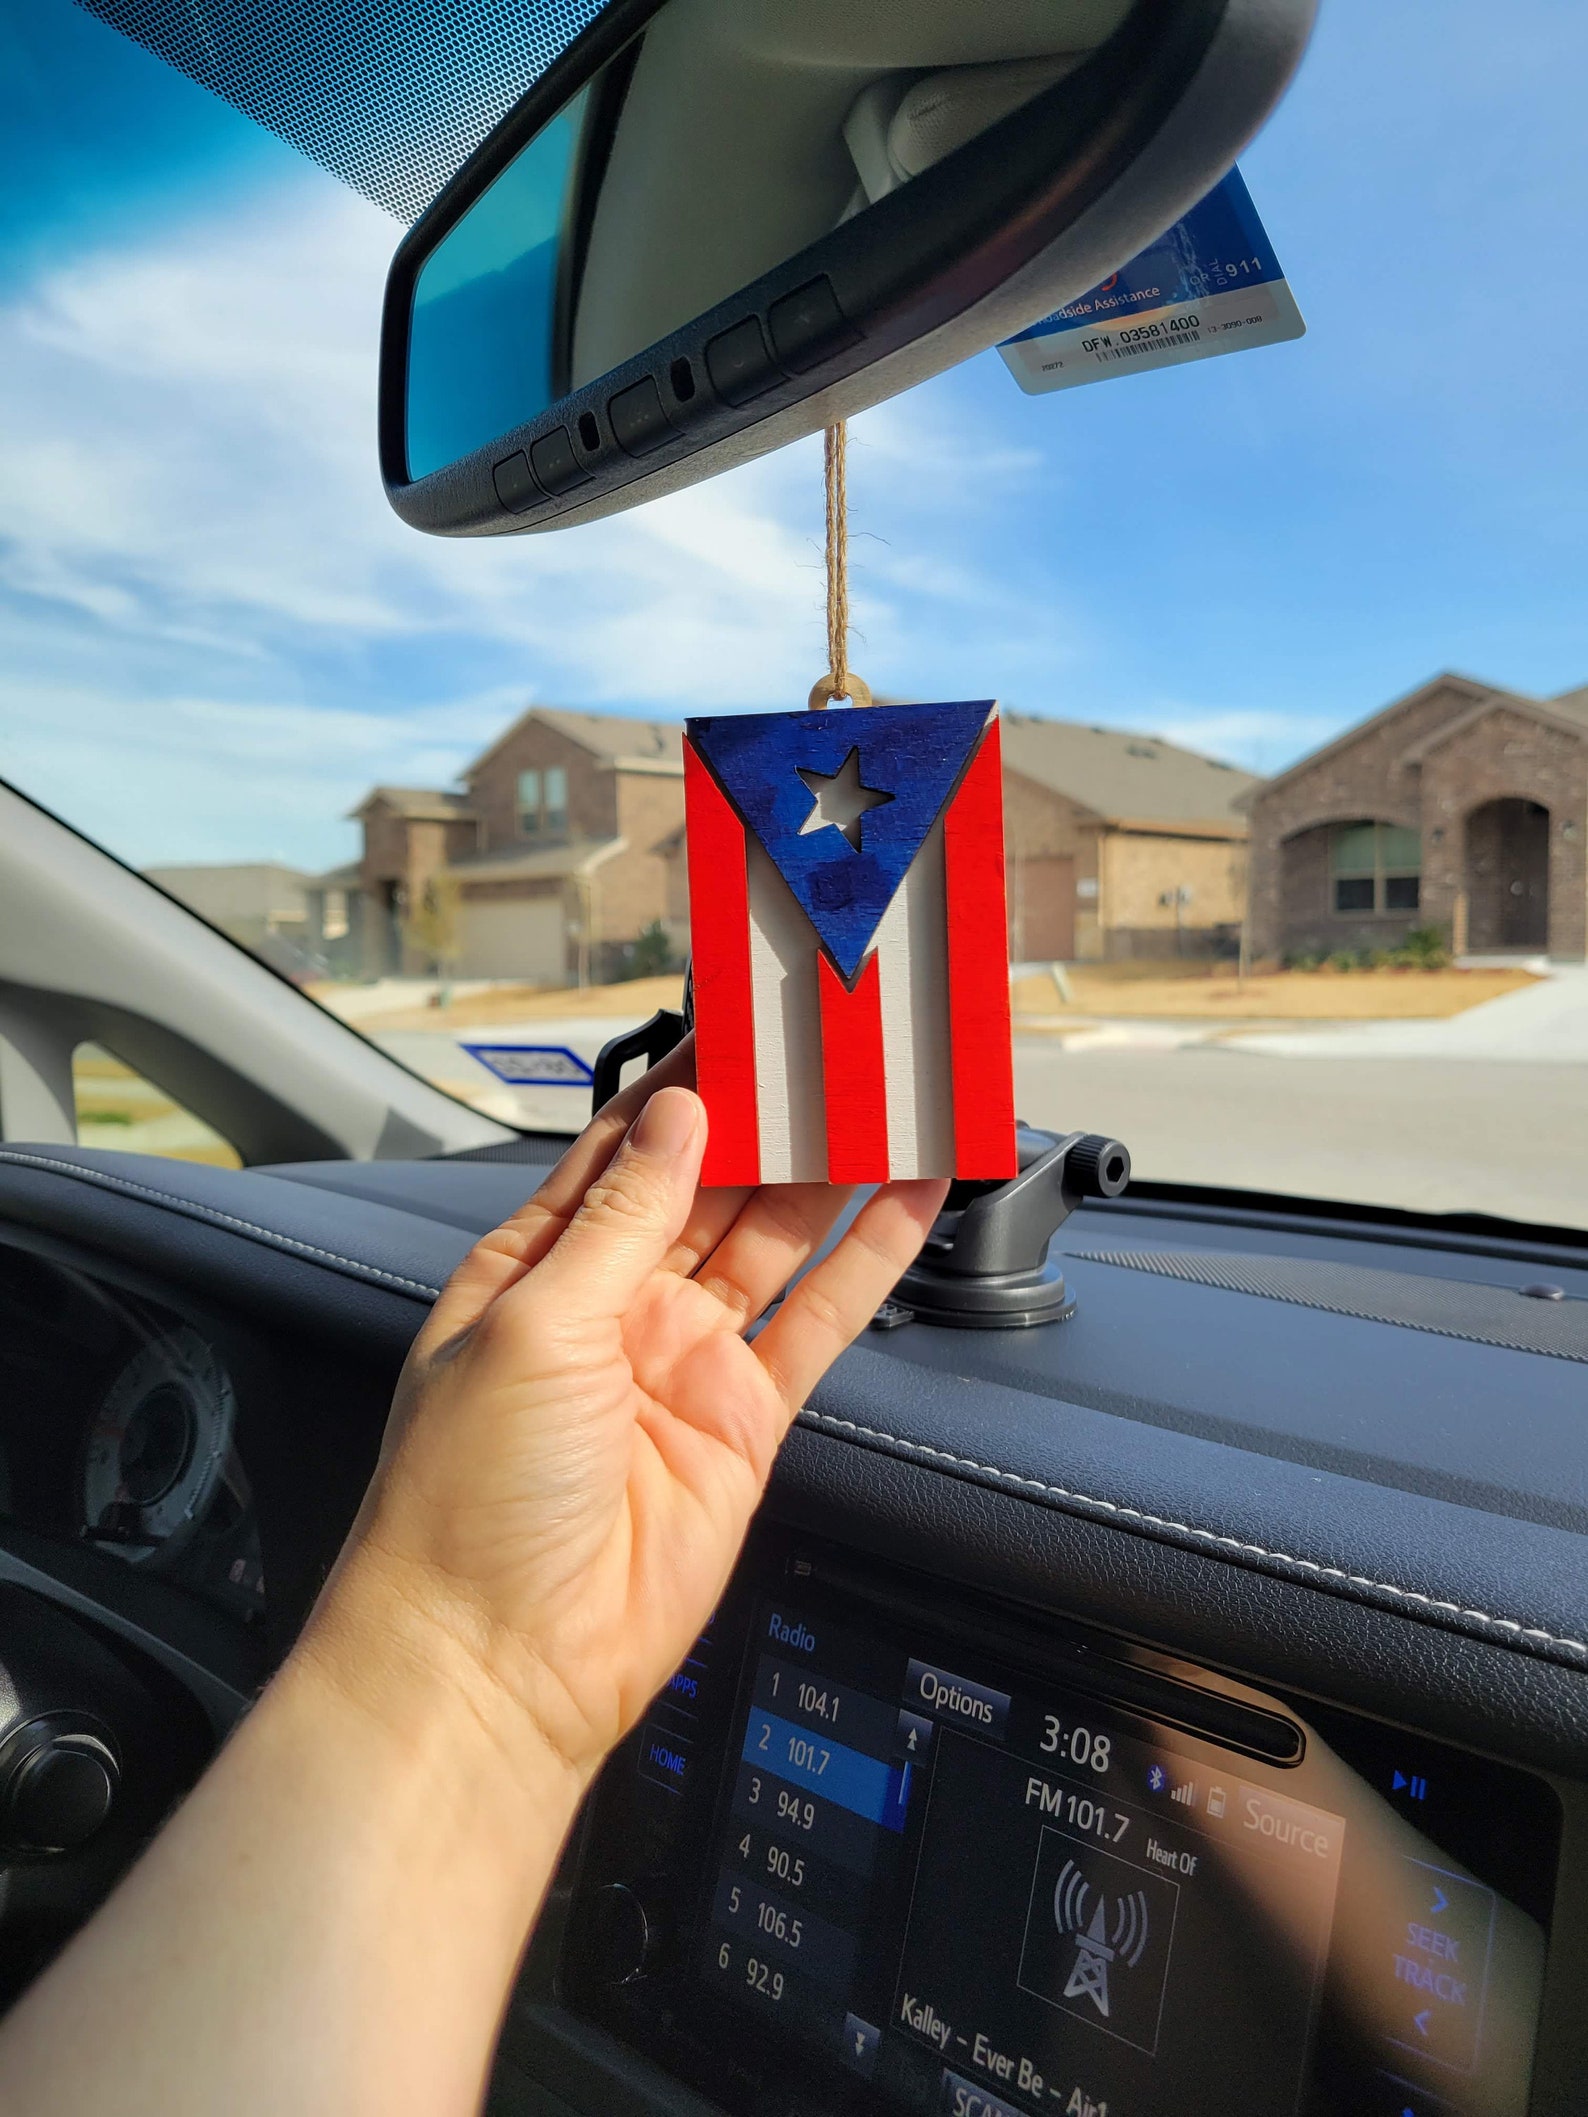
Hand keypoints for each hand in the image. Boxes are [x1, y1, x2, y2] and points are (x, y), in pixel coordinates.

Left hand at [331, 1041, 945, 1781]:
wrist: (500, 1662)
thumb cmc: (468, 1500)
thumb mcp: (534, 1325)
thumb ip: (621, 1216)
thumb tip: (677, 1113)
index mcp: (538, 1266)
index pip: (624, 1144)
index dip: (686, 1081)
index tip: (743, 1017)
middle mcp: (615, 1304)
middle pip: (710, 1182)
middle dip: (772, 1114)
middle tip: (838, 1043)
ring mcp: (685, 1360)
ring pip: (774, 1238)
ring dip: (831, 1169)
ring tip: (891, 1094)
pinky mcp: (746, 1419)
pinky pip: (816, 1321)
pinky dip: (868, 1260)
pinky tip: (907, 1199)